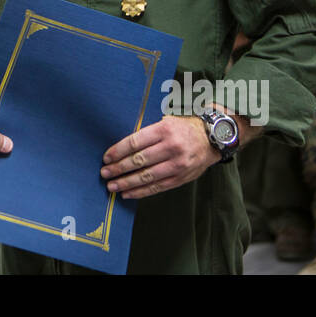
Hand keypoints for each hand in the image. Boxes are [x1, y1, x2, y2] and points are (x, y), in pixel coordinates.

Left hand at [100, 116, 217, 198]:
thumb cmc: (182, 129)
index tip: (106, 158)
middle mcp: (171, 147)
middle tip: (104, 173)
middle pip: (139, 160)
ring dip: (126, 183)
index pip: (135, 143)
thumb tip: (121, 148)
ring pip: (146, 176)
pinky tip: (127, 193)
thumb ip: (147, 135)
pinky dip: (140, 192)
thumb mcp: (165, 123)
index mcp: (164, 130)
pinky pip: (157, 187)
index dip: (118, 151)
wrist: (211, 139)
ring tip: (112, 186)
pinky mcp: (180, 178)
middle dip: (118, 168)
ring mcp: (177, 165)